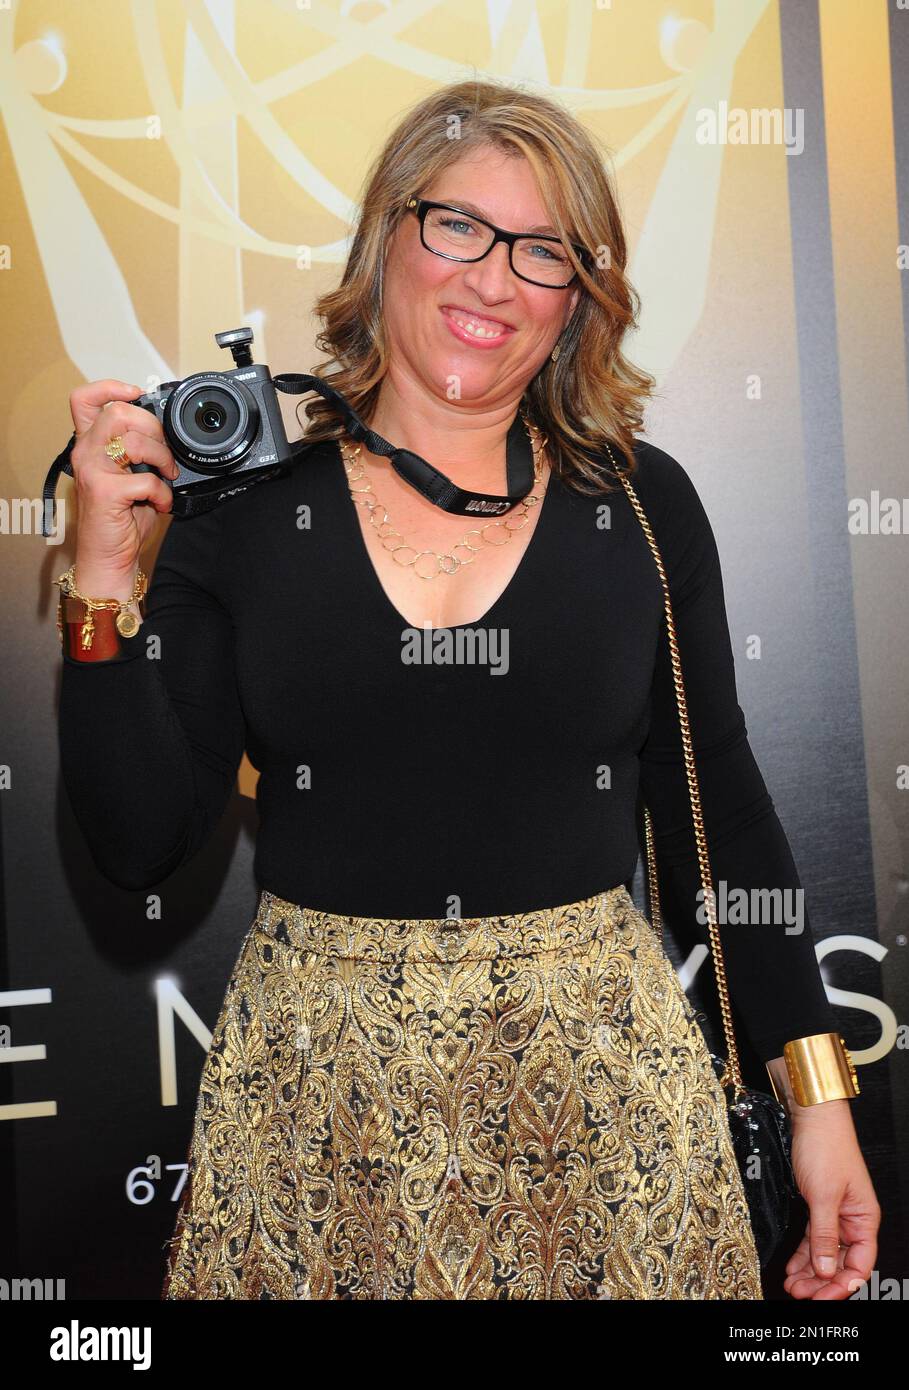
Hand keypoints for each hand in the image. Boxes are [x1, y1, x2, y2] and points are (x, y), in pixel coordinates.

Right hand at [68, 380, 179, 596]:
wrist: (109, 557)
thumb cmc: (121, 518)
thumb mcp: (129, 477)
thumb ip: (138, 453)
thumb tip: (167, 435)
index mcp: (90, 445)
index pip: (84, 399)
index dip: (110, 387)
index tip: (136, 394)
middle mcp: (86, 453)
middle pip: (118, 412)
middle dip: (153, 427)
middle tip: (164, 452)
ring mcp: (93, 470)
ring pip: (135, 440)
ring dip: (163, 457)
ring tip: (167, 475)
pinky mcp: (105, 491)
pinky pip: (147, 479)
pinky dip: (163, 492)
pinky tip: (161, 503)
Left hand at [783, 1100, 879, 1299]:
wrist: (811, 1118)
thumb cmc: (826, 1148)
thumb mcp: (823, 1196)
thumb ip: (824, 1235)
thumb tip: (825, 1269)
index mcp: (864, 1219)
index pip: (859, 1264)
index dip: (842, 1284)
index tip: (821, 1297)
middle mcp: (852, 1219)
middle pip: (840, 1262)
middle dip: (821, 1282)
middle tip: (800, 1294)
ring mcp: (835, 1213)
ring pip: (825, 1253)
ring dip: (810, 1271)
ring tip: (792, 1285)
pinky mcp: (818, 1205)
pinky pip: (813, 1238)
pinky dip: (803, 1254)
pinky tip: (793, 1267)